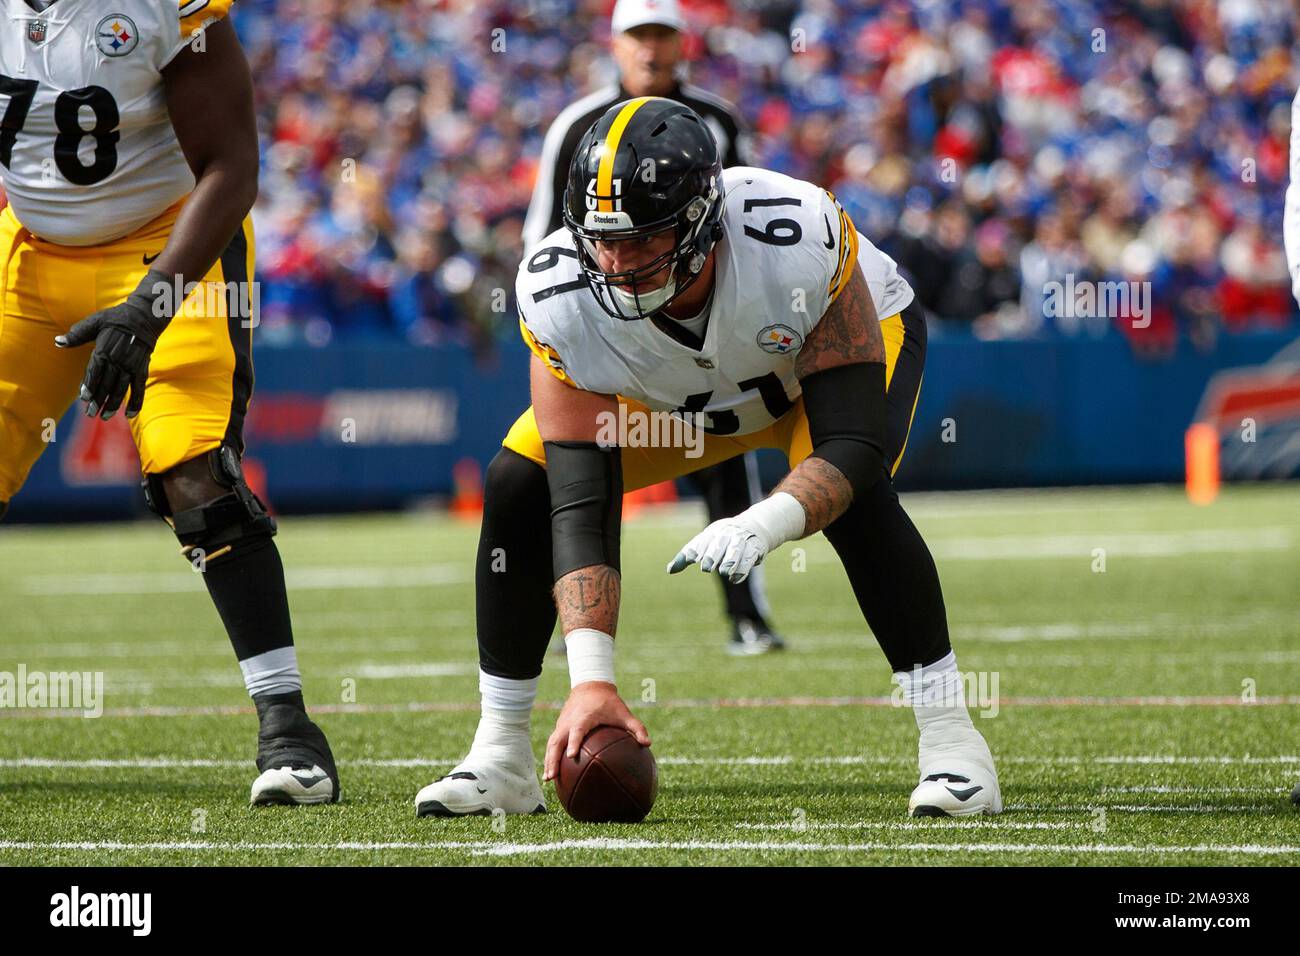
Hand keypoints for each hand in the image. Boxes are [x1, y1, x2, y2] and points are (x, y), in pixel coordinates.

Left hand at [55, 271, 170, 420]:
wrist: (144, 317)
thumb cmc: (116, 318)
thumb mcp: (94, 322)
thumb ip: (77, 334)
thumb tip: (58, 341)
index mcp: (104, 350)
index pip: (95, 372)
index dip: (89, 385)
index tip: (84, 398)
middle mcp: (118, 361)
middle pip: (106, 384)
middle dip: (98, 400)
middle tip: (90, 414)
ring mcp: (131, 366)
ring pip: (121, 389)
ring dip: (113, 404)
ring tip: (104, 416)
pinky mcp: (142, 370)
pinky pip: (139, 389)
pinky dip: (135, 402)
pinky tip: (129, 414)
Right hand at [543, 681, 650, 781]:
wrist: (591, 687)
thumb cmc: (609, 702)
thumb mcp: (624, 713)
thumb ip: (637, 727)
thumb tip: (648, 744)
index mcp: (584, 717)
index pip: (577, 730)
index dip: (574, 742)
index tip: (572, 756)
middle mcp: (569, 721)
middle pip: (557, 741)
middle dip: (553, 758)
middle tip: (552, 776)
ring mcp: (562, 724)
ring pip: (552, 743)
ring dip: (548, 760)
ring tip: (548, 779)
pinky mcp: (560, 727)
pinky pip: (553, 743)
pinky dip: (550, 756)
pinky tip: (553, 772)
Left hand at [667, 515, 766, 582]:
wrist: (754, 527)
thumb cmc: (722, 538)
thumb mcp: (705, 542)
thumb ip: (687, 556)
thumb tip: (669, 570)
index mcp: (711, 533)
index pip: (701, 542)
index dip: (695, 551)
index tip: (689, 560)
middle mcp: (726, 535)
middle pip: (718, 545)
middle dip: (713, 556)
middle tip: (706, 567)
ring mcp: (741, 540)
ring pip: (735, 551)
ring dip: (730, 561)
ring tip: (724, 572)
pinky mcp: (754, 549)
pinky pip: (748, 559)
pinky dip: (742, 569)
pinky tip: (734, 579)